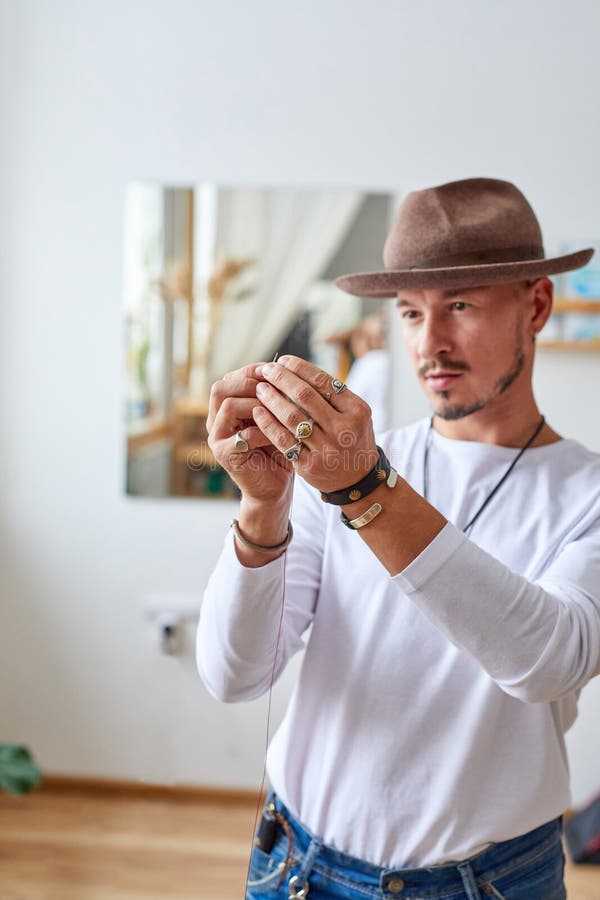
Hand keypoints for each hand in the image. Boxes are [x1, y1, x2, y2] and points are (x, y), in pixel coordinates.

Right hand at [207, 363, 293, 505]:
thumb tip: (283, 369)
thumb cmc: (279, 450)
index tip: (276, 369)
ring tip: (277, 407)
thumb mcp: (276, 418)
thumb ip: (273, 397)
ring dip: (256, 403)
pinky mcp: (225, 456)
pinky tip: (281, 433)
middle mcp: (216, 422)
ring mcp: (217, 439)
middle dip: (249, 382)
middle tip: (273, 385)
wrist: (274, 488)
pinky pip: (242, 434)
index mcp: (225, 410)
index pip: (230, 379)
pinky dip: (264, 430)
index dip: (252, 371)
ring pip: (228, 406)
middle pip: (220, 388)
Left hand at [252, 355, 377, 492]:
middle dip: (282, 379)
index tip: (283, 361)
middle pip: (305, 396)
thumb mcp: (355, 415)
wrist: (357, 480)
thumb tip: (297, 369)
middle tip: (267, 369)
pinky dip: (268, 423)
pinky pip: (283, 440)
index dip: (300, 368)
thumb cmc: (352, 439)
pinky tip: (258, 412)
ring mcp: (326, 449)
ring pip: (291, 417)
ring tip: (260, 388)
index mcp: (357, 411)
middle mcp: (343, 430)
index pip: (324, 382)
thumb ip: (333, 395)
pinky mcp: (309, 465)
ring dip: (272, 399)